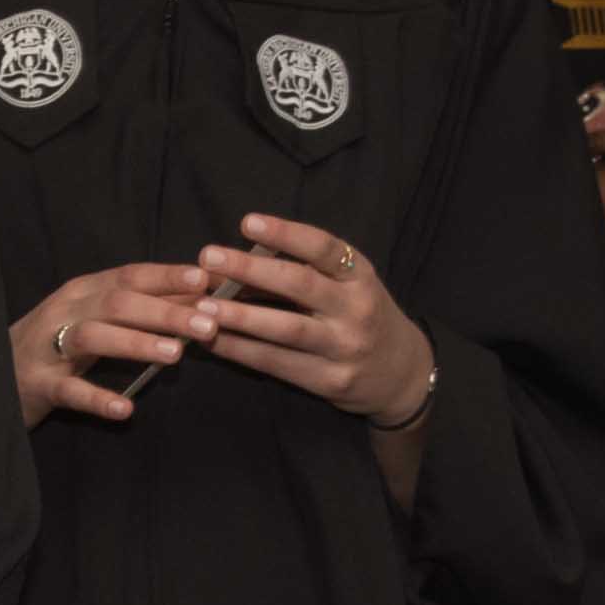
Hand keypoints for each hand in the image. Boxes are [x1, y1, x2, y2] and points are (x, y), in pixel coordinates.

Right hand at [13, 260, 223, 427]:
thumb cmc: (56, 345)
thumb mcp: (94, 318)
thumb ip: (139, 308)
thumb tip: (196, 295)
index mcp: (83, 292)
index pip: (129, 276)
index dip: (167, 275)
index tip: (207, 277)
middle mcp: (65, 311)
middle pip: (117, 302)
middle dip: (166, 311)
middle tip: (208, 324)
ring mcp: (48, 348)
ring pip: (93, 336)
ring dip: (136, 343)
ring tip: (175, 355)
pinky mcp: (38, 384)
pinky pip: (69, 391)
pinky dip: (98, 399)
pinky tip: (126, 410)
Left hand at [192, 213, 436, 429]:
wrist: (401, 374)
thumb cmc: (361, 316)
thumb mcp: (348, 286)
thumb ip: (304, 272)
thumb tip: (237, 262)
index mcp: (360, 276)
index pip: (323, 248)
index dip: (285, 234)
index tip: (247, 223)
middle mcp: (356, 310)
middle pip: (300, 285)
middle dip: (251, 270)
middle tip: (208, 257)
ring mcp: (344, 348)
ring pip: (286, 329)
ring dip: (241, 316)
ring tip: (203, 305)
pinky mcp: (329, 381)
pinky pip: (278, 363)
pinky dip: (241, 350)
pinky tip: (213, 339)